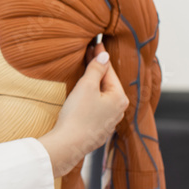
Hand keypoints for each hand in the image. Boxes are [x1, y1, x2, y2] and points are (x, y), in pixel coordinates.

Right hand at [38, 43, 127, 177]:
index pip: (109, 71)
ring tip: (86, 73)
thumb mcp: (87, 86)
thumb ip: (96, 69)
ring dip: (94, 85)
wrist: (68, 144)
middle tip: (89, 54)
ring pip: (102, 97)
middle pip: (107, 84)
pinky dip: (90, 99)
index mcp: (119, 98)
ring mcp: (108, 122)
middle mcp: (118, 110)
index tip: (96, 44)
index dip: (100, 56)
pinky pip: (96, 109)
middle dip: (98, 70)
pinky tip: (82, 97)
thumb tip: (105, 55)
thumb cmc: (78, 115)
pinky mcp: (97, 130)